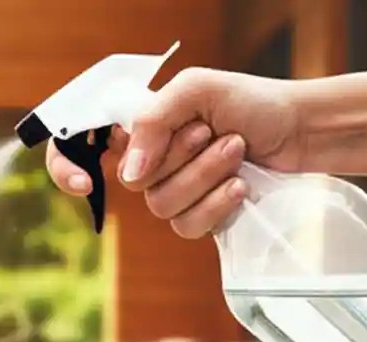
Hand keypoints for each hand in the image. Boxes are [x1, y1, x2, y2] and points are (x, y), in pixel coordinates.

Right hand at [46, 68, 302, 237]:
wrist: (299, 130)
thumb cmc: (251, 102)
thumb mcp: (195, 90)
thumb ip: (152, 122)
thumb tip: (128, 173)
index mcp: (138, 127)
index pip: (75, 150)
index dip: (66, 170)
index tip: (85, 184)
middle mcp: (149, 162)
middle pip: (132, 184)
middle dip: (178, 157)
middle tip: (209, 131)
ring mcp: (174, 193)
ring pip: (162, 206)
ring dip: (205, 175)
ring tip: (235, 150)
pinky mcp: (200, 218)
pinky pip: (188, 227)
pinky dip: (217, 204)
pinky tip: (239, 185)